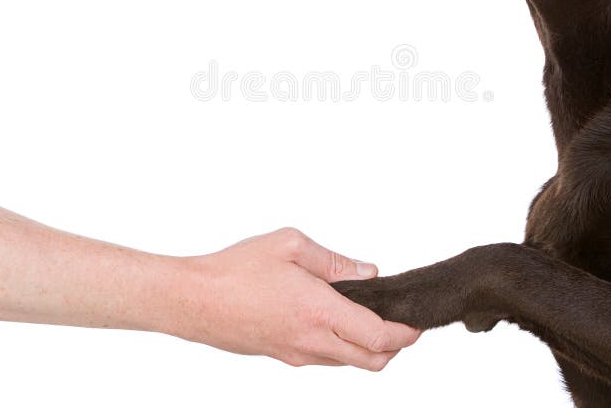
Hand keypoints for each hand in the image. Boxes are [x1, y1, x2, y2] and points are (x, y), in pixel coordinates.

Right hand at [165, 227, 420, 369]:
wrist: (192, 301)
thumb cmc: (235, 269)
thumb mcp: (290, 246)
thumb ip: (334, 261)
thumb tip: (367, 273)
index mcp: (319, 312)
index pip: (379, 337)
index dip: (406, 334)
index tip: (418, 324)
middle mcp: (311, 342)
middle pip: (371, 361)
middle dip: (396, 347)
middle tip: (403, 325)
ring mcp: (295, 354)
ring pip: (348, 364)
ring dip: (369, 349)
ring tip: (371, 319)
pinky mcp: (281, 357)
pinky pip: (324, 360)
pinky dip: (343, 349)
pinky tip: (336, 323)